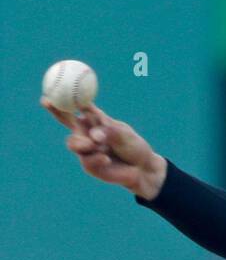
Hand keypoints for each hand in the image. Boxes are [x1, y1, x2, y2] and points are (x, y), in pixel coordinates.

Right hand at [40, 98, 166, 200]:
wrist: (142, 169)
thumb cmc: (134, 147)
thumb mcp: (124, 135)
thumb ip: (109, 132)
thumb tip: (94, 135)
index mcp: (94, 120)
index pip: (76, 106)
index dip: (63, 98)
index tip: (52, 91)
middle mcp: (87, 133)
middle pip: (66, 121)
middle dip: (57, 111)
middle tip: (48, 103)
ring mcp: (86, 150)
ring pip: (73, 143)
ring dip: (84, 143)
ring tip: (96, 145)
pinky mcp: (89, 165)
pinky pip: (87, 161)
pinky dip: (97, 159)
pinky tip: (107, 159)